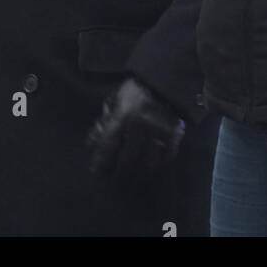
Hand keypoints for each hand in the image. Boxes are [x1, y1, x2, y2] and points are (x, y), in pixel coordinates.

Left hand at [87, 77, 185, 191]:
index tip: (97, 173)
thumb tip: (91, 144)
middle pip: (128, 159)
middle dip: (119, 175)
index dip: (102, 162)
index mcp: (124, 114)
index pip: (109, 145)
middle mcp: (141, 124)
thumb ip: (104, 121)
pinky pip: (166, 158)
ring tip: (130, 185)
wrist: (164, 80)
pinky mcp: (174, 134)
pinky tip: (149, 173)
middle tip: (113, 186)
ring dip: (138, 177)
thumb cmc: (135, 91)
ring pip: (147, 163)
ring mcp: (159, 131)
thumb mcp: (115, 99)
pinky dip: (157, 168)